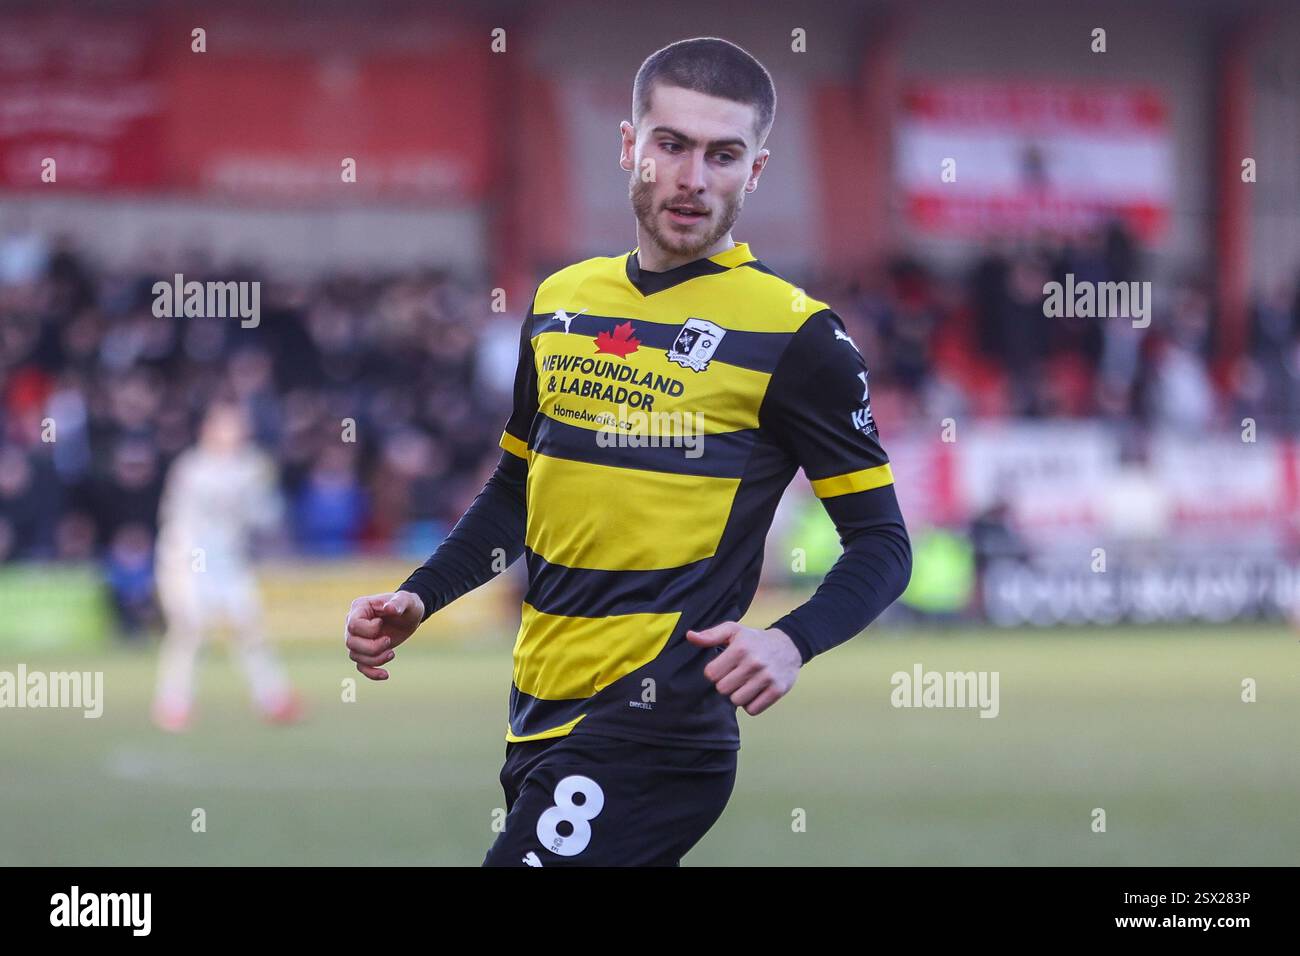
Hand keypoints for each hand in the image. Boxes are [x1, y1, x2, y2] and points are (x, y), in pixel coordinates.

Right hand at [344, 591, 424, 680]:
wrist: (410, 616)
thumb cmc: (407, 604)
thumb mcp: (407, 600)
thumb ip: (398, 603)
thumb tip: (389, 608)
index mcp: (360, 608)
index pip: (353, 625)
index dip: (369, 630)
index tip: (382, 623)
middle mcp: (353, 624)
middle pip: (351, 643)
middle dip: (372, 647)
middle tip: (389, 640)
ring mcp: (358, 639)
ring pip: (355, 656)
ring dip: (375, 659)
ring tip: (392, 653)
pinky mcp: (366, 651)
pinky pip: (361, 667)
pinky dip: (371, 673)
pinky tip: (385, 675)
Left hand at [685, 622, 800, 715]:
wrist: (789, 645)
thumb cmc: (755, 640)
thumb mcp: (733, 631)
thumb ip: (710, 635)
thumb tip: (689, 636)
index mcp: (741, 648)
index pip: (711, 674)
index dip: (714, 672)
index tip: (723, 667)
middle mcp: (754, 663)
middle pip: (723, 689)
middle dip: (725, 684)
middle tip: (735, 675)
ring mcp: (767, 677)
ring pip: (737, 701)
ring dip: (738, 695)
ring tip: (745, 683)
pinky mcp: (777, 690)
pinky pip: (752, 710)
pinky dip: (751, 704)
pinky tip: (755, 691)